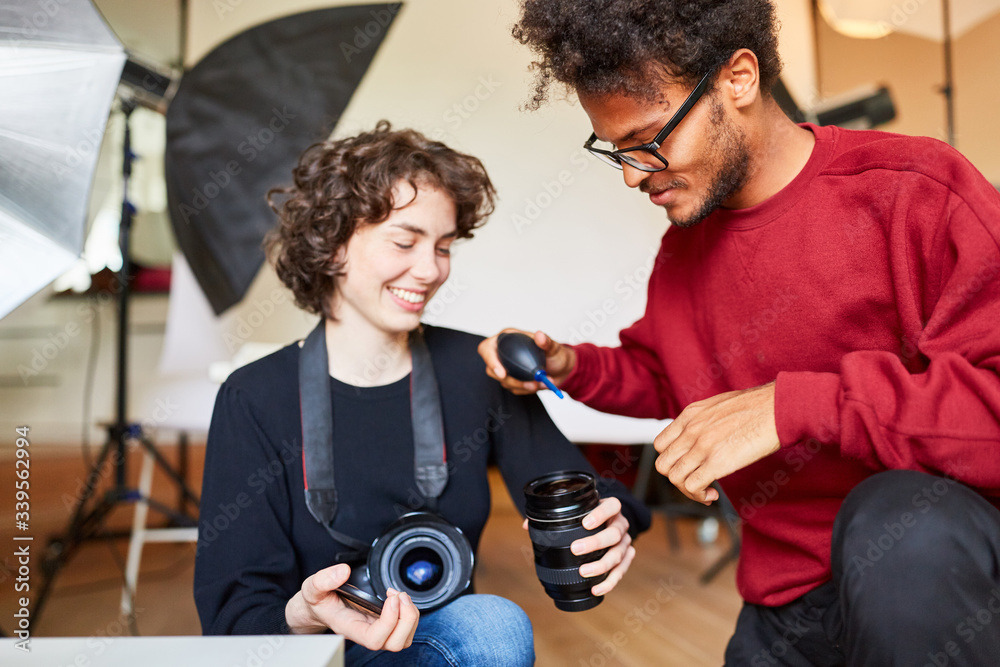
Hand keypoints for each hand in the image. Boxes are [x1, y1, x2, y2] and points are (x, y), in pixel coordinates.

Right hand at [285, 563, 418, 651]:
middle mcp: (366, 633)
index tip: (390, 598)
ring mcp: (377, 631)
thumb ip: (324, 579)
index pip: (374, 639)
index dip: (389, 621)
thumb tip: (343, 571)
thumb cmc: (318, 601)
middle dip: (405, 618)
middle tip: (398, 595)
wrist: (319, 607)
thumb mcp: (313, 587)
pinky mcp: (384, 625)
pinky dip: (409, 613)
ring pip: (404, 639)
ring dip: (410, 615)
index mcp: (350, 628)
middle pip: (395, 643)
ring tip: (398, 595)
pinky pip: (405, 629)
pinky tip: (397, 598)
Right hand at [478, 328, 576, 394]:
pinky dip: (526, 390)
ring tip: (539, 383)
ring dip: (521, 386)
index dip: (490, 360)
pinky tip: (538, 385)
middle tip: (528, 384)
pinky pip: (513, 389)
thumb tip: (540, 336)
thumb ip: (546, 342)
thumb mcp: (553, 347)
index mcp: (506, 339)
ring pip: (503, 382)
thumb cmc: (555, 354)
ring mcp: (507, 368)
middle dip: (510, 380)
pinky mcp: (513, 380)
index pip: (487, 348)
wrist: (562, 369)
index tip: (502, 373)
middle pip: (492, 369)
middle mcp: (503, 353)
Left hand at [523, 496, 634, 596]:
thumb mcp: (577, 511)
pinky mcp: (627, 557)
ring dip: (601, 565)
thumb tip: (527, 525)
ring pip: (618, 553)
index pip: (612, 506)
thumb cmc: (589, 517)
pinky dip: (610, 581)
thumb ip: (553, 516)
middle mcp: (621, 524)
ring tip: (584, 572)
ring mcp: (626, 541)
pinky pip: (621, 570)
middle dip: (595, 543)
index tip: (585, 523)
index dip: (601, 514)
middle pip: (614, 533)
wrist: (609, 523)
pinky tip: (597, 588)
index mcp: (610, 509)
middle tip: (575, 549)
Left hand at [654, 382, 779, 504]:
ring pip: (674, 478)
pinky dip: (699, 496)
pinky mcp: (716, 462)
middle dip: (677, 479)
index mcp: (689, 415)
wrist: (777, 407)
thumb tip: (704, 433)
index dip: (671, 460)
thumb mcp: (719, 405)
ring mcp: (702, 447)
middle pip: (663, 465)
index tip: (687, 467)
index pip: (660, 445)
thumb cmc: (757, 406)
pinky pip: (692, 486)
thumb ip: (703, 420)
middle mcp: (690, 430)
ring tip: (706, 492)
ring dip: (688, 491)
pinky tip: (713, 495)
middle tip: (696, 483)